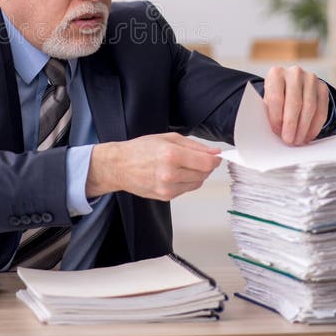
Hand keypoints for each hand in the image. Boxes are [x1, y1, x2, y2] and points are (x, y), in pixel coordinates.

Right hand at [87, 133, 221, 200]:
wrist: (119, 166)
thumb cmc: (140, 149)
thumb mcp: (168, 138)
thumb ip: (194, 146)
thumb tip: (214, 153)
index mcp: (171, 155)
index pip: (206, 163)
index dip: (215, 160)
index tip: (216, 157)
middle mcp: (170, 174)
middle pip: (203, 174)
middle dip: (205, 166)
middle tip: (198, 158)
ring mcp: (167, 188)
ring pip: (197, 183)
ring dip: (196, 174)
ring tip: (183, 165)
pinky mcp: (166, 197)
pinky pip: (186, 189)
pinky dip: (186, 181)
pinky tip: (175, 174)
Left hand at [264, 65, 329, 145]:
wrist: (291, 87)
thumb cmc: (276, 98)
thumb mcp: (267, 103)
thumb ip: (270, 114)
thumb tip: (277, 133)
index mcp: (275, 74)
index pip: (276, 97)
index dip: (277, 117)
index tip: (277, 132)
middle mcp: (294, 73)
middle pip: (295, 102)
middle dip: (292, 124)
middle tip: (289, 140)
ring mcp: (310, 79)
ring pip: (310, 107)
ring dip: (304, 127)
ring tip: (298, 140)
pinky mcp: (323, 87)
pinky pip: (322, 109)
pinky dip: (315, 126)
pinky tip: (308, 135)